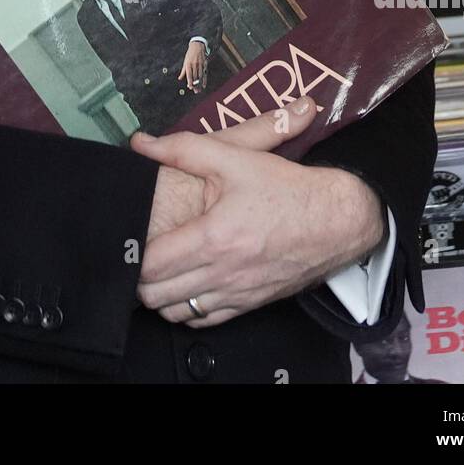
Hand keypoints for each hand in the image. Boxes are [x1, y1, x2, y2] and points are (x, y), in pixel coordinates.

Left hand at [132, 102, 384, 327]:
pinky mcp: (249, 304)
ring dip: (160, 294)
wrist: (335, 219)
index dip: (131, 253)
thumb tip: (141, 144)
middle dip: (139, 276)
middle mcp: (222, 273)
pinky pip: (204, 320)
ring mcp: (236, 294)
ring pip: (177, 313)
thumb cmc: (285, 187)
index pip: (151, 264)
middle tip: (138, 252)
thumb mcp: (235, 156)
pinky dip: (186, 308)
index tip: (128, 237)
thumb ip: (182, 148)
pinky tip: (185, 285)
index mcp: (214, 237)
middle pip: (156, 295)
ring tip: (158, 268)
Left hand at [178, 40, 206, 93]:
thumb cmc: (190, 55)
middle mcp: (194, 65)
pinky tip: (204, 85)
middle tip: (195, 91)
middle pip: (195, 77)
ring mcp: (200, 65)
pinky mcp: (204, 64)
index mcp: (188, 64)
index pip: (189, 75)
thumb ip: (183, 71)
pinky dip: (204, 80)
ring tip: (199, 90)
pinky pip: (204, 74)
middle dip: (195, 85)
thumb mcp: (185, 62)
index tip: (190, 87)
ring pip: (200, 76)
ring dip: (199, 84)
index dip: (190, 81)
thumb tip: (180, 78)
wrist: (197, 46)